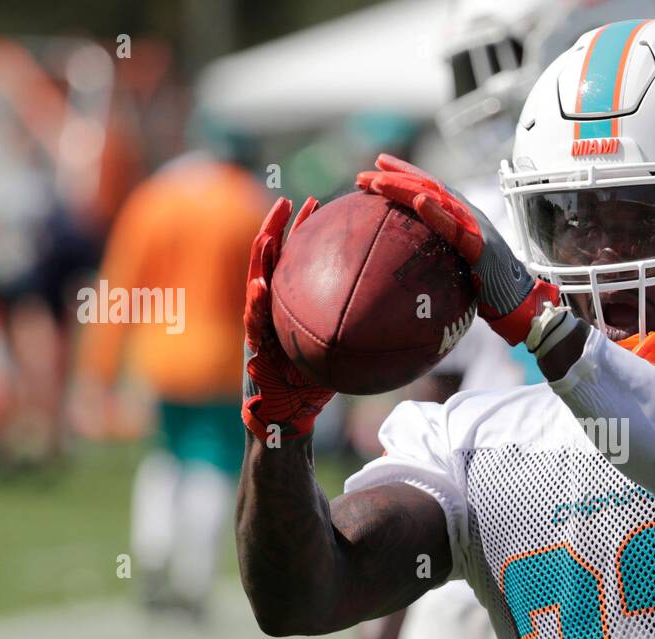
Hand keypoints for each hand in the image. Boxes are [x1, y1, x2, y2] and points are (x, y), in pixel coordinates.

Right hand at [242, 196, 336, 440]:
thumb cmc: (313, 388)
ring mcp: (257, 327)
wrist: (287, 420)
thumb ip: (358, 331)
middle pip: (269, 259)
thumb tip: (403, 316)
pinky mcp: (251, 348)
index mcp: (287, 305)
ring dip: (259, 257)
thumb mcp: (341, 352)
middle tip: (287, 201)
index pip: (294, 259)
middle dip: (275, 228)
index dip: (303, 231)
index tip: (316, 203)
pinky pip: (251, 322)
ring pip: (254, 283)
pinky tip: (259, 285)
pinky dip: (254, 302)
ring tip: (267, 233)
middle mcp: (269, 310)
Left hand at [356, 154, 558, 345]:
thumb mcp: (453, 269)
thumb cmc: (486, 291)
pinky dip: (438, 213)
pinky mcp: (482, 244)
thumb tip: (400, 269)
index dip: (400, 178)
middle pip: (427, 187)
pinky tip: (419, 202)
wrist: (519, 304)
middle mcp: (467, 215)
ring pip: (438, 198)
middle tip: (361, 176)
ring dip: (407, 188)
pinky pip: (456, 226)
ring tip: (378, 182)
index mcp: (459, 218)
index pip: (427, 190)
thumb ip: (434, 259)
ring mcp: (476, 227)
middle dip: (394, 177)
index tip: (371, 173)